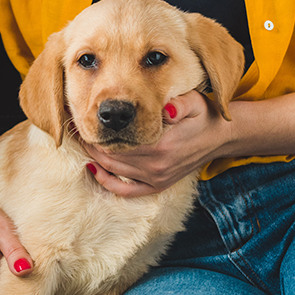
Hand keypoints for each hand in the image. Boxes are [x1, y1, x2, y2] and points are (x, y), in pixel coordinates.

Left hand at [83, 90, 230, 196]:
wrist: (220, 137)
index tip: (82, 119)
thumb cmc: (203, 115)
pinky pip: (128, 190)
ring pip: (114, 171)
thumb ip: (180, 105)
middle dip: (90, 143)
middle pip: (110, 158)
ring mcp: (156, 178)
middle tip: (75, 127)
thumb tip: (167, 109)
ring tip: (80, 141)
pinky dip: (108, 182)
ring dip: (94, 157)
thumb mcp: (194, 103)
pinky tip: (94, 170)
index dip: (97, 133)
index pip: (118, 143)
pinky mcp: (158, 185)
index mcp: (161, 146)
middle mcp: (156, 167)